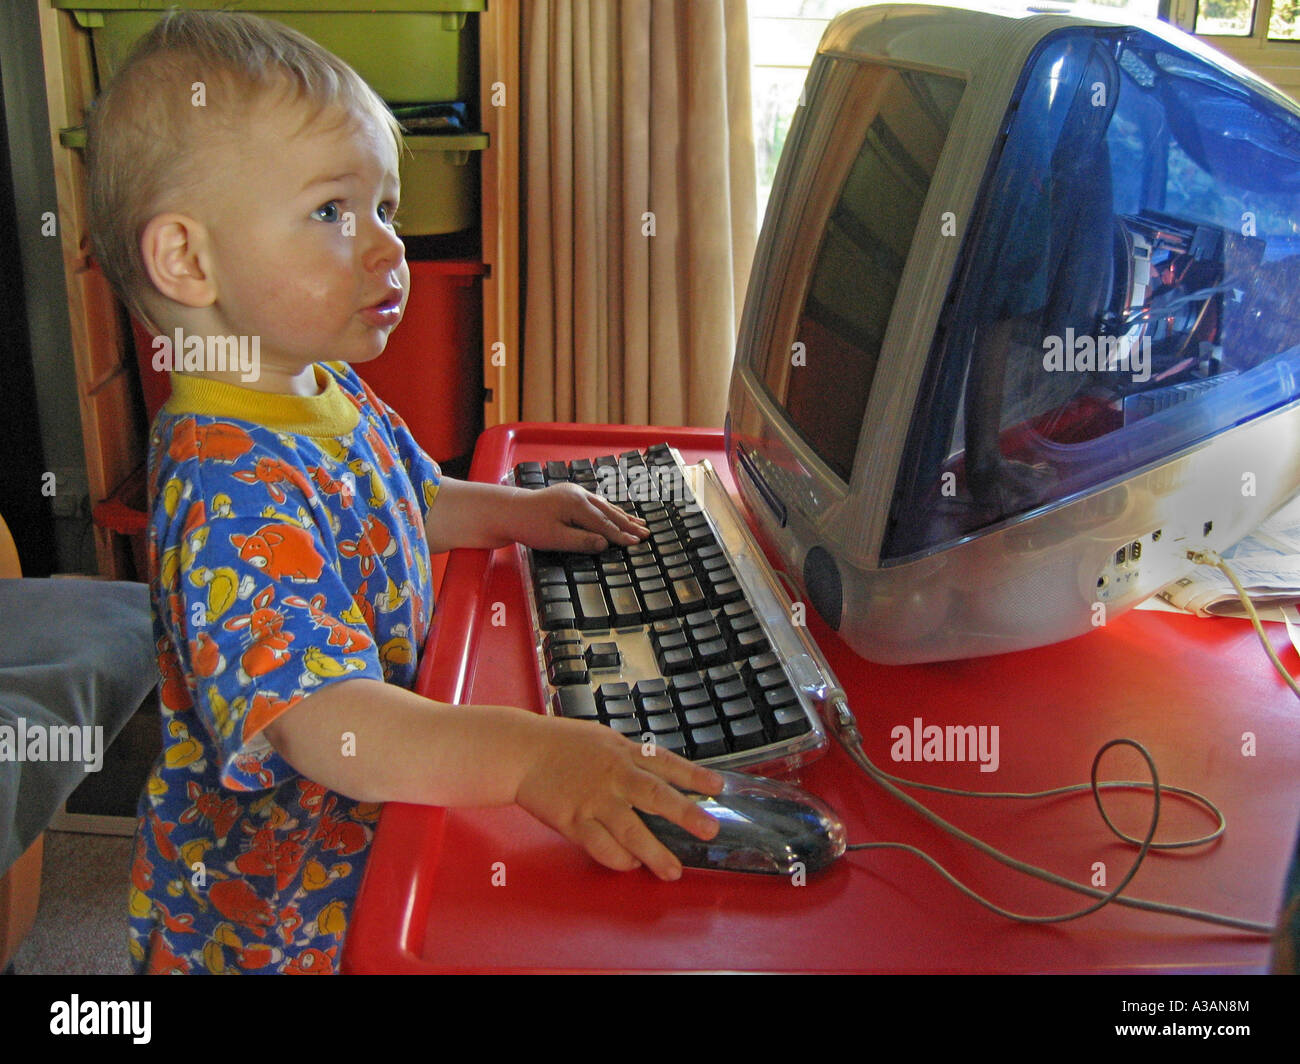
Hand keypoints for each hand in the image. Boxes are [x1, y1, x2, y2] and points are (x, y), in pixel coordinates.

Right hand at [514, 714, 724, 879]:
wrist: (520, 752)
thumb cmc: (561, 744)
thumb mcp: (602, 739)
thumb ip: (630, 757)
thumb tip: (659, 774)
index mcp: (622, 751)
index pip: (666, 763)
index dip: (694, 776)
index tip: (718, 788)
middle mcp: (613, 775)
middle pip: (655, 796)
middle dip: (685, 814)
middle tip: (710, 830)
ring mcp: (593, 800)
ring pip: (630, 830)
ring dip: (654, 853)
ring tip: (673, 871)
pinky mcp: (573, 821)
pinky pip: (601, 846)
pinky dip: (619, 858)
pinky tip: (631, 864)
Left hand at [516, 482, 647, 553]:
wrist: (509, 510)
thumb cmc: (529, 526)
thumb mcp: (555, 538)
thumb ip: (581, 541)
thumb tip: (605, 543)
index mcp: (576, 504)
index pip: (604, 524)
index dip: (621, 535)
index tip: (637, 543)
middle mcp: (579, 494)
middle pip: (609, 512)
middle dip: (628, 524)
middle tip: (646, 534)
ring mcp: (575, 493)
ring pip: (604, 506)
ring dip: (622, 516)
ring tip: (639, 523)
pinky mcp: (570, 495)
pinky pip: (596, 503)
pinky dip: (609, 511)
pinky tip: (617, 514)